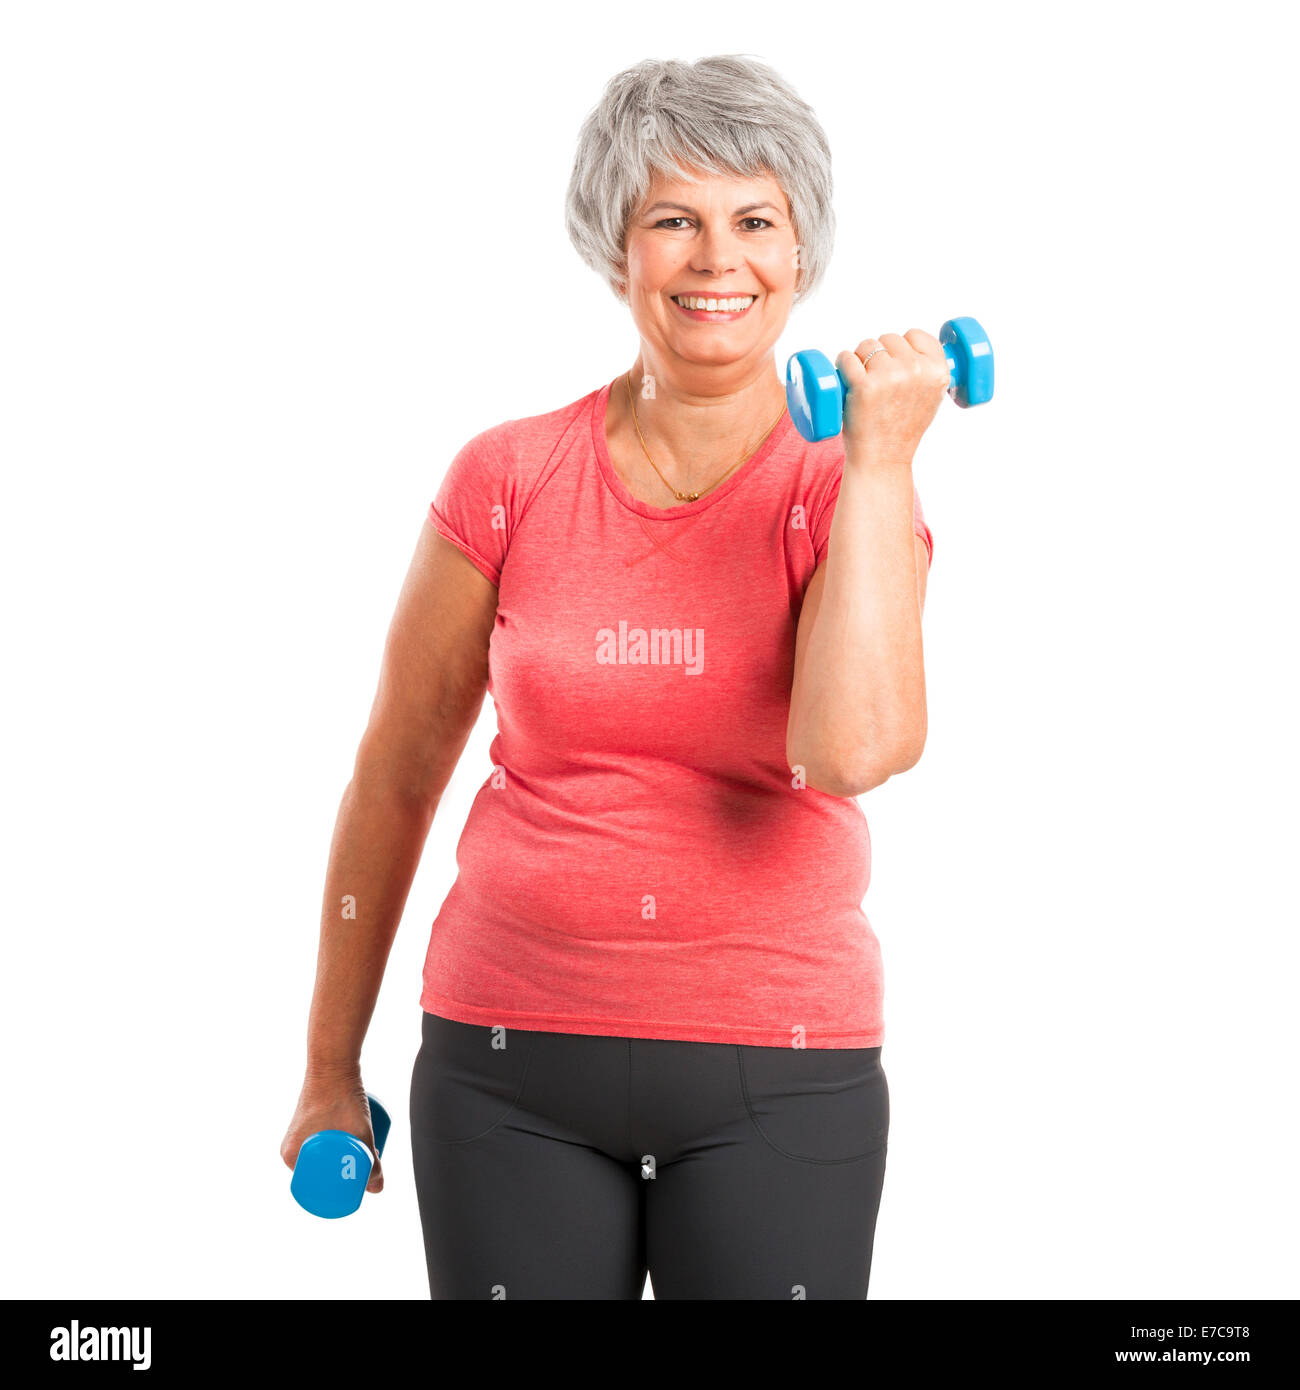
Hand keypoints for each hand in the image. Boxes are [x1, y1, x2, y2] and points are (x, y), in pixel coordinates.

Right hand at [280, 1070, 383, 1194]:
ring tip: (368, 1159)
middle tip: (368, 1171)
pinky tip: (353, 1150)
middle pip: (320, 1171)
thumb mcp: (359, 1134)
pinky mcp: (312, 1118)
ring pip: (325, 1155)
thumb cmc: (341, 1098)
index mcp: (290, 1156)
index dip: (336, 1192)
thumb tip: (378, 1191)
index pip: (313, 1186)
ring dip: (342, 1159)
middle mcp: (292, 1145)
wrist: (334, 1062)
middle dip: (343, 1175)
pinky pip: (324, 1140)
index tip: (359, 1188)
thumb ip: (370, 1163)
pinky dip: (338, 1146)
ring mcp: (301, 1131)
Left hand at [836, 329, 950, 463]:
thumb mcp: (931, 397)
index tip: (896, 366)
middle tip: (879, 384)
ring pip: (867, 345)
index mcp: (938, 371)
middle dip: (880, 355)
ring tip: (865, 387)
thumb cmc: (902, 430)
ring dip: (860, 360)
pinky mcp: (864, 385)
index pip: (916, 335)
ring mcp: (889, 376)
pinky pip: (847, 358)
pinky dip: (842, 365)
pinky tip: (846, 380)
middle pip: (888, 339)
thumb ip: (927, 370)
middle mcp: (916, 370)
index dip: (902, 348)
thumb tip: (911, 344)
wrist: (882, 461)